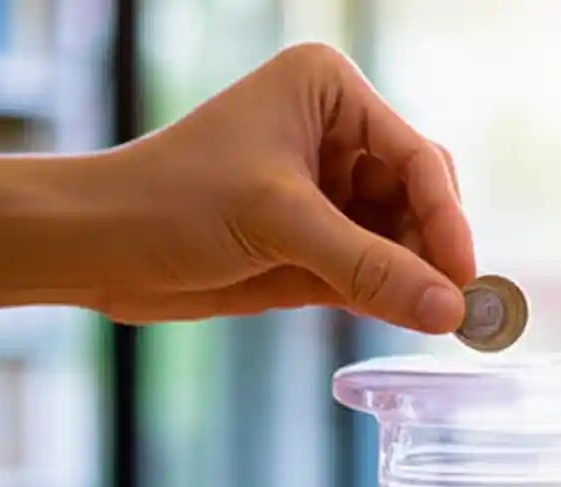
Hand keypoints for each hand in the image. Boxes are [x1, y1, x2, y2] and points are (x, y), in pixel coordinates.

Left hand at [86, 42, 472, 332]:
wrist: (96, 246)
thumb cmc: (171, 201)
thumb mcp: (280, 225)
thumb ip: (369, 268)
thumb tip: (449, 311)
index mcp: (328, 92)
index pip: (415, 156)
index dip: (446, 218)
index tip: (463, 278)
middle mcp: (333, 133)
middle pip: (417, 196)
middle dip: (432, 249)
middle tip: (452, 308)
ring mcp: (323, 189)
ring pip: (398, 237)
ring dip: (412, 278)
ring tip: (430, 319)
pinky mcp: (310, 238)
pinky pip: (368, 268)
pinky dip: (384, 294)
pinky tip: (398, 315)